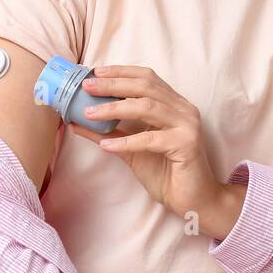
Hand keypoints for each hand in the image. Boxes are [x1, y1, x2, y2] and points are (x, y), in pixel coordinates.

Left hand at [68, 65, 226, 224]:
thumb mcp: (132, 149)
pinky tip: (106, 146)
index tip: (95, 72)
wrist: (194, 200)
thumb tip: (78, 122)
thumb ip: (110, 133)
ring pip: (147, 108)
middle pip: (145, 87)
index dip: (121, 72)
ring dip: (114, 109)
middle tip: (87, 86)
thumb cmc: (165, 173)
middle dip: (113, 84)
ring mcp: (187, 126)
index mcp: (174, 104)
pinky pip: (151, 139)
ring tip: (89, 114)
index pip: (147, 78)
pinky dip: (126, 141)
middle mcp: (183, 109)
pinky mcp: (186, 145)